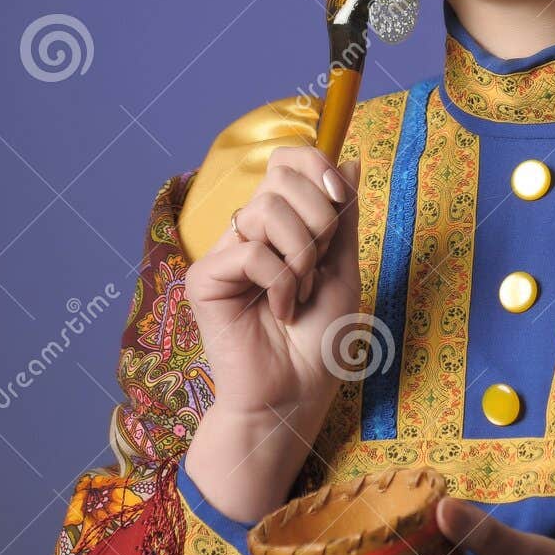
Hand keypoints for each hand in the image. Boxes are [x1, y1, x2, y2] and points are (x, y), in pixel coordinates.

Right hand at [183, 146, 361, 439]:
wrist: (296, 393)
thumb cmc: (320, 340)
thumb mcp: (344, 268)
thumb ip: (342, 216)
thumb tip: (350, 161)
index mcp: (280, 224)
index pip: (288, 161)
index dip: (316, 166)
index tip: (340, 198)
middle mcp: (248, 232)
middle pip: (280, 177)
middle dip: (319, 221)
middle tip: (318, 269)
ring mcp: (224, 253)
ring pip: (266, 209)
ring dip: (302, 257)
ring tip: (300, 296)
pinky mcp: (204, 278)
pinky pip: (251, 251)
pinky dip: (282, 283)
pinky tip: (280, 312)